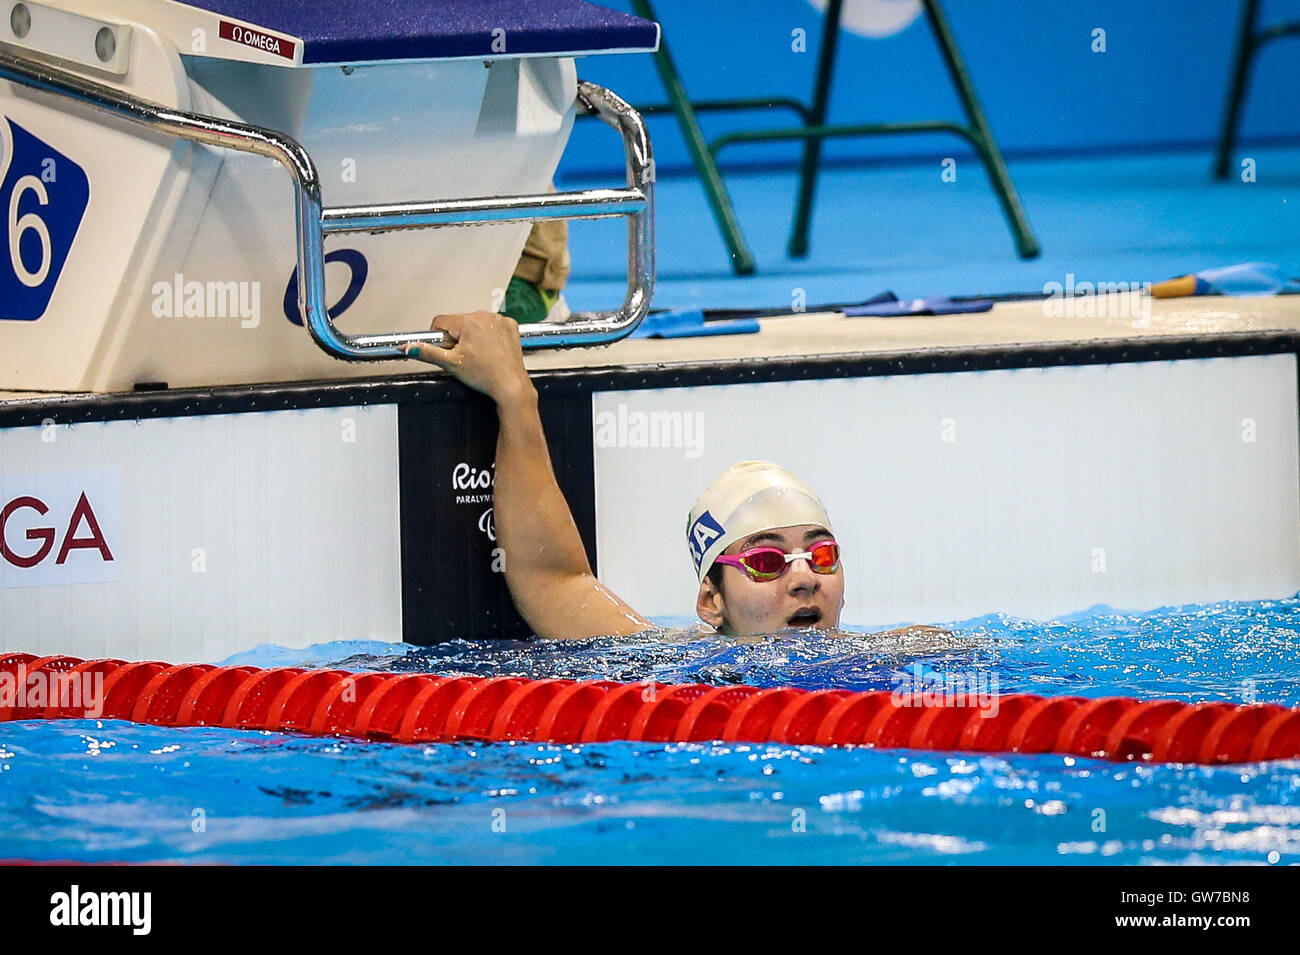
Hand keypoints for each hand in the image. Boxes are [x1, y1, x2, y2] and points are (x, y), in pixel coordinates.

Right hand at [406, 311, 534, 403]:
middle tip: (464, 355)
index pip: (440, 321)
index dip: (439, 337)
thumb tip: (410, 347)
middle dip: (457, 337)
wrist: (510, 384)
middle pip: (458, 322)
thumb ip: (428, 352)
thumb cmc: (485, 375)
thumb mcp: (451, 364)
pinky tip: (490, 349)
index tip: (445, 348)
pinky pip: (492, 325)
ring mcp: (498, 320)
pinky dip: (489, 335)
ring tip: (479, 354)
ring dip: (473, 335)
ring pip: (475, 323)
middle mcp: (484, 316)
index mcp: (467, 322)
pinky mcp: (509, 326)